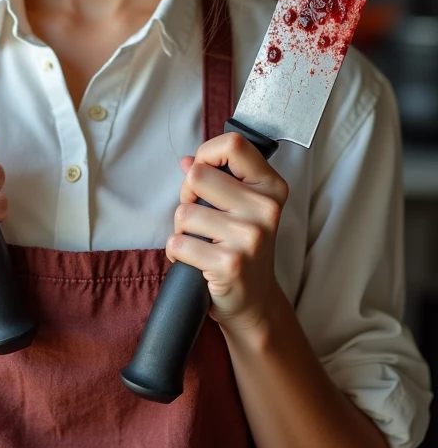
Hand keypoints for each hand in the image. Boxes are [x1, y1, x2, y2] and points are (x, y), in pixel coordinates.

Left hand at [167, 132, 287, 332]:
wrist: (254, 303)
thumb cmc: (241, 247)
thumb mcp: (240, 207)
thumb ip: (216, 178)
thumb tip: (188, 161)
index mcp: (270, 187)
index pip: (234, 144)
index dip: (207, 154)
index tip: (203, 174)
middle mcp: (266, 208)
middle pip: (198, 175)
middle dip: (187, 195)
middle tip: (199, 217)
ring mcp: (250, 236)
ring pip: (184, 212)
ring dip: (181, 230)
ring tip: (201, 243)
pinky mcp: (230, 264)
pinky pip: (178, 242)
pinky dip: (176, 252)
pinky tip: (195, 261)